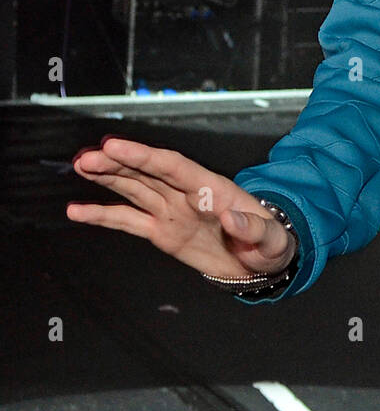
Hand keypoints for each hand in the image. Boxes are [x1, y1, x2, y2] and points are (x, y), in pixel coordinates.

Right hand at [67, 137, 295, 280]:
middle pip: (148, 173)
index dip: (144, 156)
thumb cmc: (271, 245)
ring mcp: (172, 211)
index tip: (116, 147)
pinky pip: (128, 221)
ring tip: (81, 165)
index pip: (173, 166)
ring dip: (107, 177)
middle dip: (118, 163)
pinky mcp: (161, 231)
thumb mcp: (271, 240)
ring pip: (134, 188)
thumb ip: (252, 228)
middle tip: (88, 157)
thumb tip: (232, 217)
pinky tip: (78, 210)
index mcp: (213, 188)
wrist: (262, 263)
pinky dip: (103, 215)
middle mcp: (187, 194)